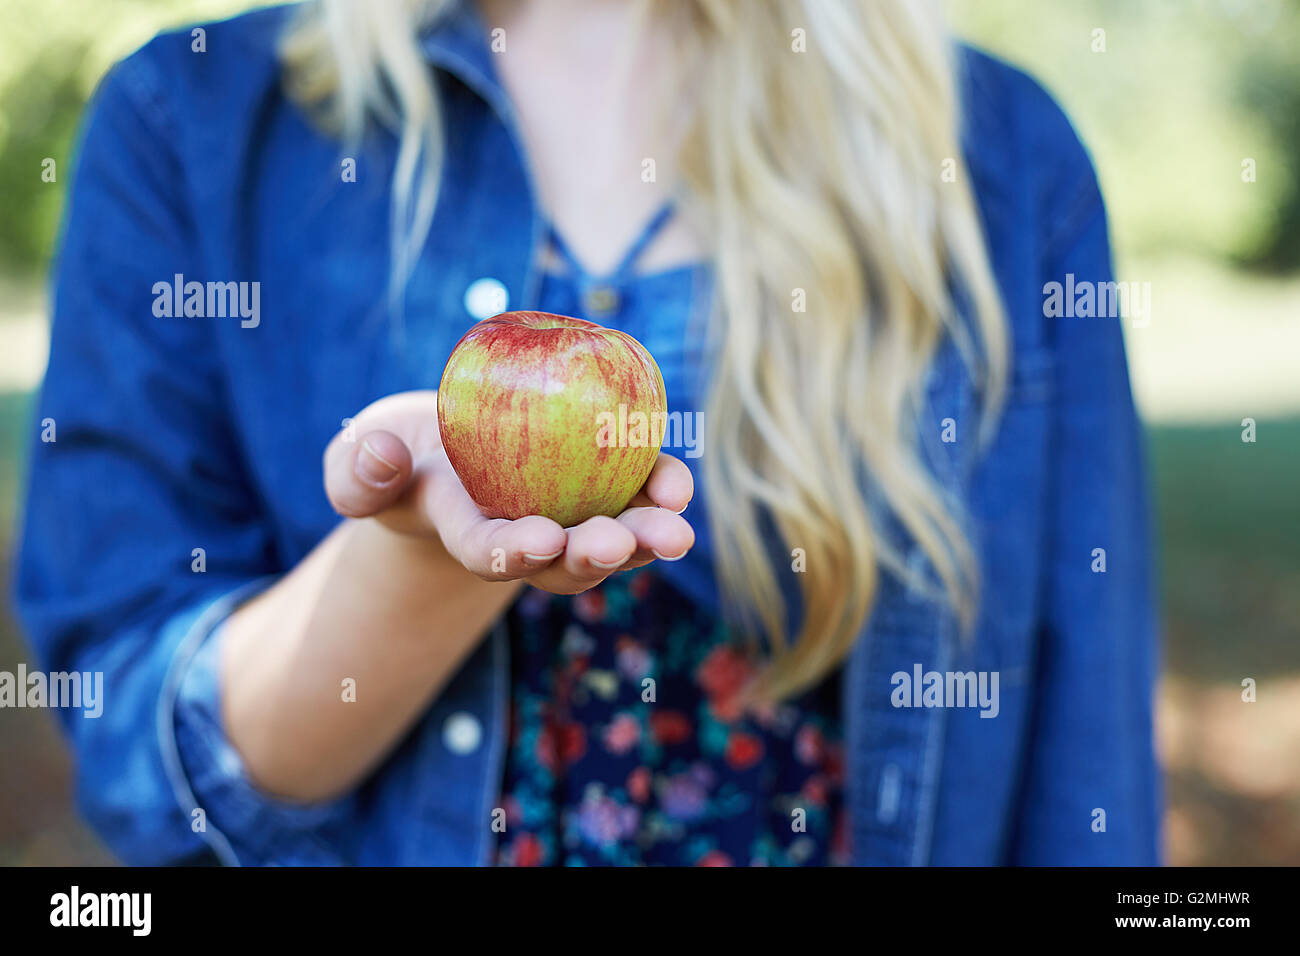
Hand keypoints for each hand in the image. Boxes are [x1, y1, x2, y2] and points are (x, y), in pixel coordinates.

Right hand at [323, 391, 694, 594]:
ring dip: (646, 539)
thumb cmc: (399, 456)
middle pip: (565, 564)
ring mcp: (570, 519)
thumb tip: (380, 456)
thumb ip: (356, 470)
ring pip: (613, 542)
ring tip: (675, 530)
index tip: (540, 539)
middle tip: (618, 544)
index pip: (490, 552)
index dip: (514, 551)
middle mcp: (527, 539)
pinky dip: (658, 492)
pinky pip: (636, 498)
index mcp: (468, 534)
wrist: (448, 450)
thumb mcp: (357, 462)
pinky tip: (676, 486)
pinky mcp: (603, 489)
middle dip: (593, 556)